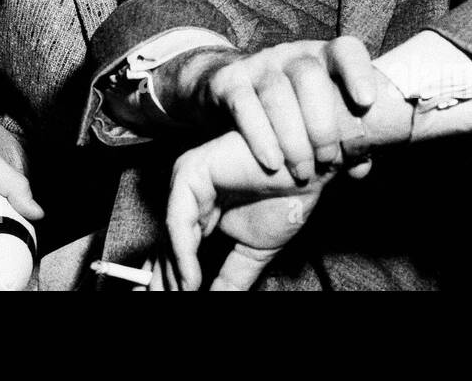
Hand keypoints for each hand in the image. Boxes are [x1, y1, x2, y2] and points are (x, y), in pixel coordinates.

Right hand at [159, 35, 376, 181]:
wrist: (229, 97)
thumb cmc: (290, 113)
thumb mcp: (319, 121)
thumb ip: (343, 141)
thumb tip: (360, 167)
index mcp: (322, 59)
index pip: (345, 50)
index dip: (358, 72)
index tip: (366, 103)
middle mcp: (290, 55)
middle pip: (309, 74)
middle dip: (322, 123)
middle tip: (326, 160)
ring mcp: (257, 65)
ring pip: (276, 92)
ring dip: (293, 138)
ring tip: (301, 171)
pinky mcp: (228, 81)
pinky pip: (244, 105)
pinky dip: (260, 136)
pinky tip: (272, 161)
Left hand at [160, 130, 355, 290]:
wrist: (311, 168)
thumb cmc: (288, 197)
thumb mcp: (255, 251)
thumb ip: (232, 278)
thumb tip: (215, 301)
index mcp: (204, 208)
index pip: (177, 250)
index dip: (170, 278)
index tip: (167, 301)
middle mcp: (191, 194)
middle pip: (168, 244)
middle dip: (164, 279)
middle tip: (160, 303)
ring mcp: (189, 180)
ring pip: (171, 236)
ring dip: (174, 273)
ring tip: (181, 298)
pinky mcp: (192, 171)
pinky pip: (179, 220)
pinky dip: (183, 254)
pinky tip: (190, 280)